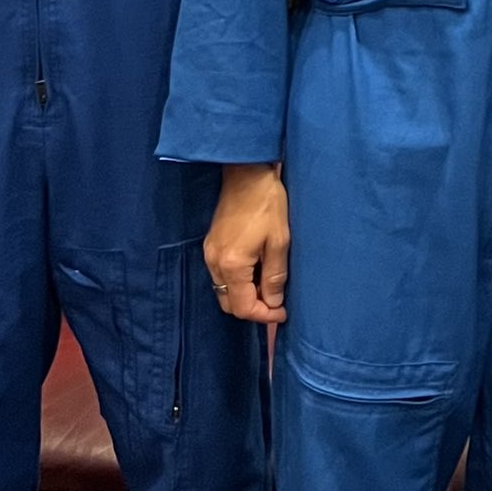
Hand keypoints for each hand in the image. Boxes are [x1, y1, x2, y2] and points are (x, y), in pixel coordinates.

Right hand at [205, 162, 289, 323]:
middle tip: (276, 301)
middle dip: (253, 308)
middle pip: (228, 304)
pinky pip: (221, 276)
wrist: (246, 174)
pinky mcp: (210, 245)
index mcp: (231, 265)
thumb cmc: (267, 204)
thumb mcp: (279, 241)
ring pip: (224, 291)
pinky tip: (256, 271)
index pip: (241, 307)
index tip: (282, 312)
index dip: (263, 316)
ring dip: (245, 295)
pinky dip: (238, 282)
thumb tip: (273, 303)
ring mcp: (209, 254)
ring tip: (269, 285)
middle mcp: (214, 263)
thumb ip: (275, 276)